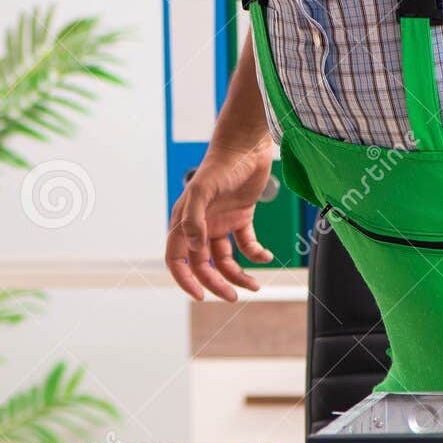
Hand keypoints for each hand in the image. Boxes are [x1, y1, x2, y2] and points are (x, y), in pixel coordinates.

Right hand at [165, 140, 275, 300]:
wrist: (246, 145)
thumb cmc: (220, 164)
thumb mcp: (203, 190)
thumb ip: (194, 219)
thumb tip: (196, 250)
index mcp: (184, 220)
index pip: (176, 258)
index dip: (184, 279)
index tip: (200, 296)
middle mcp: (201, 224)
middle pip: (203, 265)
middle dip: (216, 283)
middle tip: (232, 297)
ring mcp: (221, 221)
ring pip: (225, 259)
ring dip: (237, 275)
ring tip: (254, 286)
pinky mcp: (241, 216)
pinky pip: (246, 243)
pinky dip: (255, 253)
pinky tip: (266, 256)